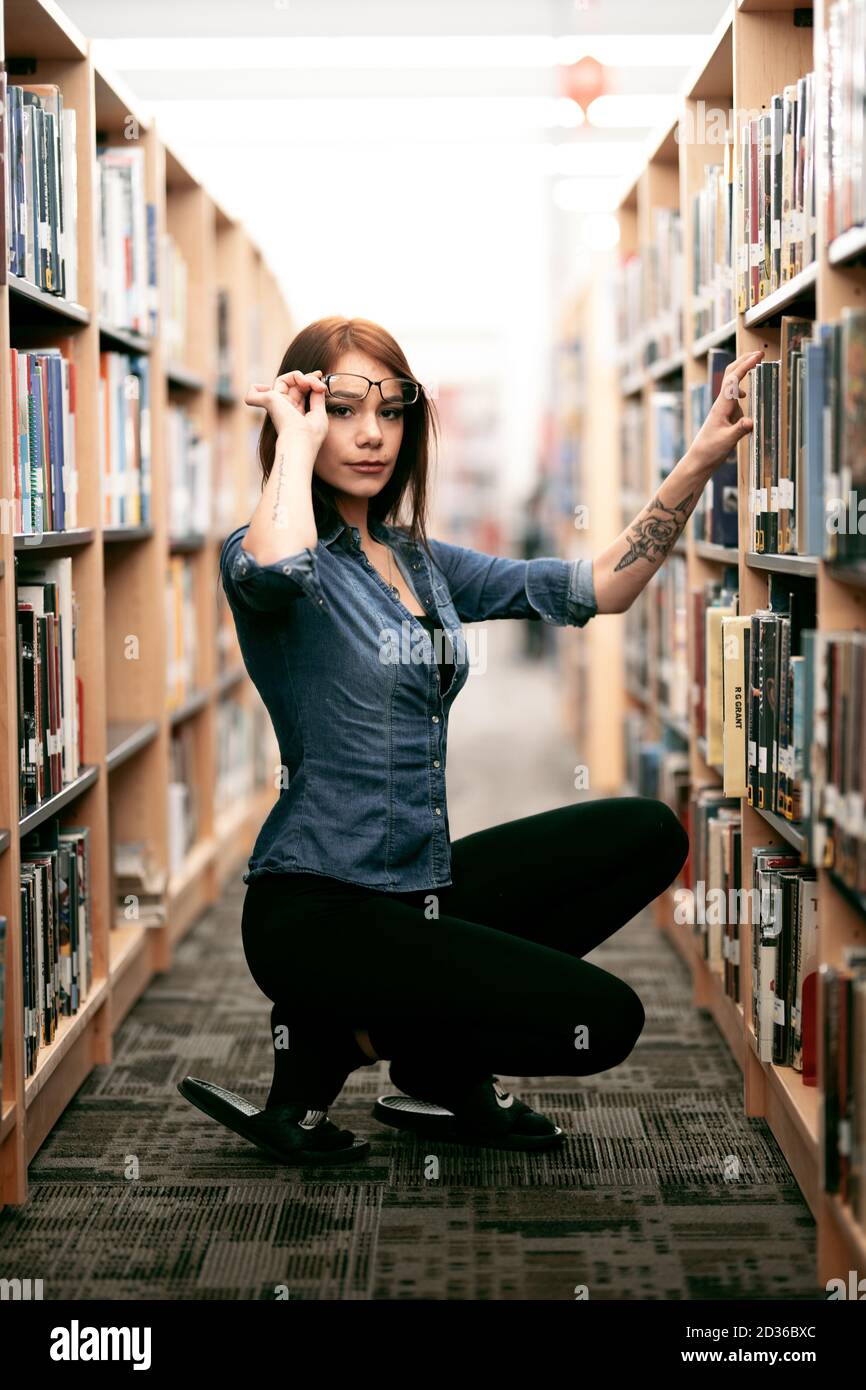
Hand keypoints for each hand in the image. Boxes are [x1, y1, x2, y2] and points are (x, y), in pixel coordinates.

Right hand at [243, 369, 328, 446]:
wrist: (298, 443)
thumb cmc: (309, 436)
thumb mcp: (319, 415)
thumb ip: (318, 399)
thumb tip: (319, 386)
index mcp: (295, 412)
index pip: (300, 390)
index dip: (310, 380)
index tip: (320, 375)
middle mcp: (284, 408)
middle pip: (293, 384)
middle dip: (308, 378)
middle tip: (318, 377)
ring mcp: (276, 404)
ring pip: (283, 380)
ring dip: (298, 376)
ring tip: (307, 382)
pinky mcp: (269, 401)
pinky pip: (254, 394)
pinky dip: (255, 390)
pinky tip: (263, 387)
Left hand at [687, 348, 764, 472]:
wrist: (698, 460)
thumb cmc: (710, 451)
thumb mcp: (727, 441)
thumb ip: (739, 430)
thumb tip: (751, 421)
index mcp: (722, 405)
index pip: (733, 379)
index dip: (746, 366)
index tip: (758, 356)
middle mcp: (721, 403)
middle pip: (730, 375)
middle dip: (744, 361)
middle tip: (760, 353)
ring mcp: (723, 408)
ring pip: (731, 384)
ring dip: (742, 372)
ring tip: (756, 365)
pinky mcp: (724, 415)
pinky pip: (733, 396)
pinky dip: (741, 389)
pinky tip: (745, 395)